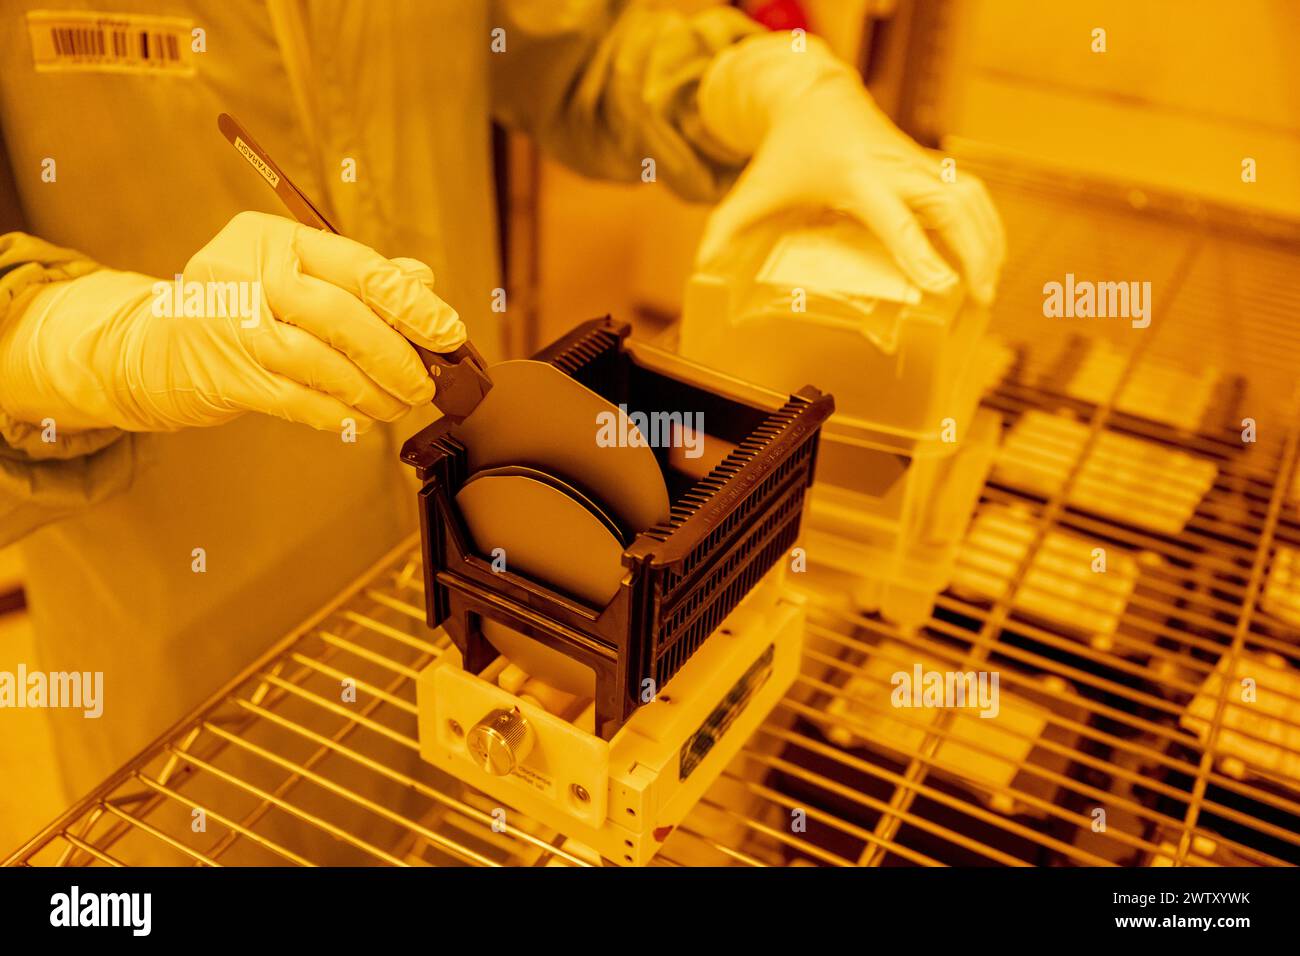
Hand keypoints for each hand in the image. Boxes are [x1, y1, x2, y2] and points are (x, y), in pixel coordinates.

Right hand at [0, 212, 465, 434]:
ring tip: (398, 404)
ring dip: (372, 391)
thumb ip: (357, 275)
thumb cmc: (242, 305)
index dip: (412, 303)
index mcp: (272, 237)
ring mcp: (231, 326)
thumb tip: (423, 283)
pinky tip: (360, 418)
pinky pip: (298, 400)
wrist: (152, 346)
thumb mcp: (292, 272)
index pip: (358, 266)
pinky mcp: (225, 375)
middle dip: (396, 356)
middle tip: (426, 383)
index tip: (450, 334)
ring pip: (322, 363)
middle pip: (342, 317)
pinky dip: (338, 413)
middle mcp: (247, 274)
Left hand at [697, 34, 1004, 303]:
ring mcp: (917, 162)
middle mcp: (894, 166)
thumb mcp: (754, 189)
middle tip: (979, 300)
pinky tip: (990, 256)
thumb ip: (727, 228)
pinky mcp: (930, 164)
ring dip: (987, 239)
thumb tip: (701, 266)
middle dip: (972, 251)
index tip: (941, 286)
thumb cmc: (788, 149)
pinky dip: (986, 223)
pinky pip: (970, 191)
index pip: (895, 217)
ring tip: (989, 288)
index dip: (919, 252)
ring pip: (969, 195)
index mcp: (855, 176)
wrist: (817, 98)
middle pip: (949, 207)